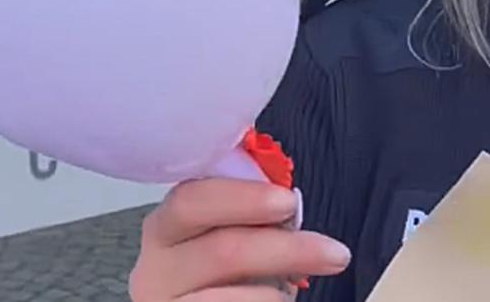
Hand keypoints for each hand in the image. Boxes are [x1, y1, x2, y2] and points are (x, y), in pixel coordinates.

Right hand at [129, 178, 351, 300]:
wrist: (214, 301)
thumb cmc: (228, 268)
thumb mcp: (230, 232)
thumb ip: (248, 210)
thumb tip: (288, 199)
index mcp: (167, 227)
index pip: (191, 201)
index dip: (241, 198)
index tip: (287, 201)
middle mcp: (154, 269)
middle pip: (223, 252)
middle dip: (287, 249)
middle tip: (336, 253)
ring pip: (232, 297)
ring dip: (278, 291)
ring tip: (298, 288)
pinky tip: (279, 300)